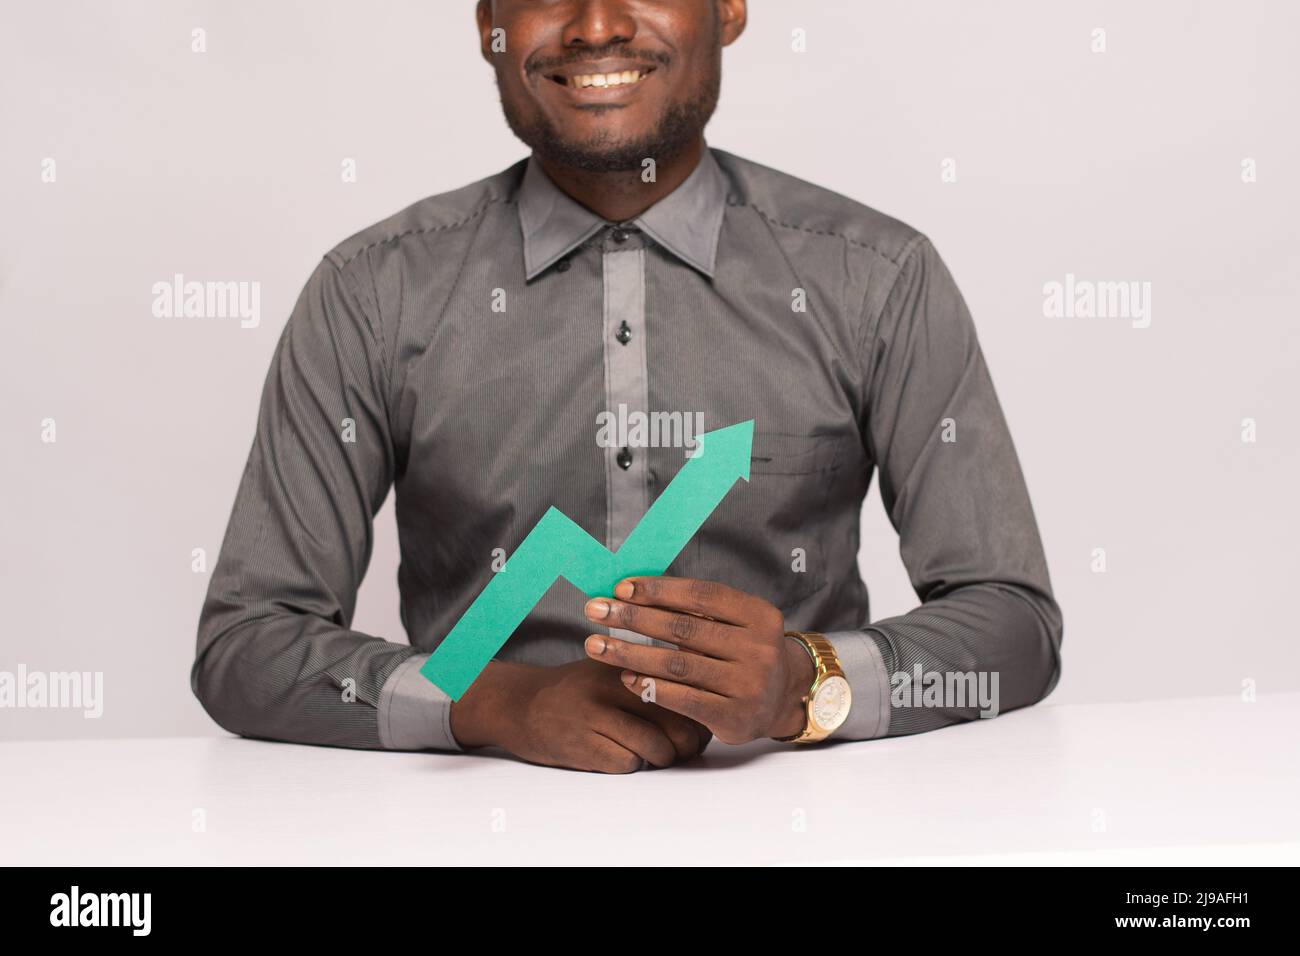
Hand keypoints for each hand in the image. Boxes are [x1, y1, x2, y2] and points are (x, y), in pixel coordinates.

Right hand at [449, 657, 710, 772]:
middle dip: (689, 743)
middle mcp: (615, 684)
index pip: (686, 688)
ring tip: (655, 753)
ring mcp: (597, 715)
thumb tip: (706, 697)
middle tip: (683, 746)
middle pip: (680, 723)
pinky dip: (633, 765)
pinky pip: (629, 764)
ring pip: (658, 748)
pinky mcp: (582, 744)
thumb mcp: (614, 666)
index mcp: (629, 660)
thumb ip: (656, 673)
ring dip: (663, 758)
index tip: (699, 722)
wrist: (520, 705)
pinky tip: (623, 755)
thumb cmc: (581, 691)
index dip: (700, 712)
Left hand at [582, 576, 815, 744]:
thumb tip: (632, 591)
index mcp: (759, 615)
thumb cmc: (744, 650)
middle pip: (684, 628)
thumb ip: (696, 609)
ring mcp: (748, 686)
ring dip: (630, 652)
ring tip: (596, 646)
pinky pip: (682, 699)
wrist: (783, 697)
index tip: (620, 588)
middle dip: (633, 617)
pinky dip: (650, 686)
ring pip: (677, 665)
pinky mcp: (734, 718)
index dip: (658, 589)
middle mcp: (759, 649)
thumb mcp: (737, 622)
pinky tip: (625, 676)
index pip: (702, 595)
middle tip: (595, 610)